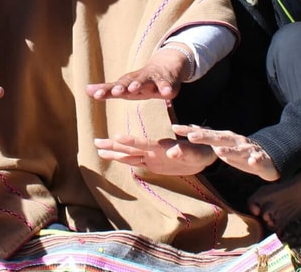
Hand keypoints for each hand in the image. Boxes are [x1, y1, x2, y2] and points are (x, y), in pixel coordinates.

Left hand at [86, 47, 189, 99]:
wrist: (166, 66)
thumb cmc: (141, 82)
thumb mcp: (125, 87)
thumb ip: (107, 90)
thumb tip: (86, 89)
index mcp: (127, 83)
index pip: (114, 87)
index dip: (105, 91)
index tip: (96, 95)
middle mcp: (138, 80)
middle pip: (128, 82)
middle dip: (122, 87)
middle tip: (115, 91)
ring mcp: (153, 80)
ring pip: (146, 81)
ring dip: (139, 84)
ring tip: (133, 89)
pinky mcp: (167, 82)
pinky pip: (167, 86)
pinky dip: (166, 88)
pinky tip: (166, 93)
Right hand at [94, 133, 215, 175]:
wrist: (204, 154)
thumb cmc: (201, 151)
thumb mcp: (195, 152)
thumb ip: (183, 152)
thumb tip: (173, 152)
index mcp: (161, 146)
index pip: (142, 143)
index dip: (130, 141)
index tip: (116, 137)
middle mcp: (153, 150)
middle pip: (130, 148)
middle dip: (113, 146)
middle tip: (96, 142)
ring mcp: (151, 156)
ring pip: (129, 154)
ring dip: (114, 152)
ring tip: (98, 149)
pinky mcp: (152, 163)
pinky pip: (134, 162)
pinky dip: (122, 160)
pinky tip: (111, 156)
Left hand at [172, 124, 279, 180]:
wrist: (266, 157)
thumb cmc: (240, 151)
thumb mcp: (222, 143)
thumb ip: (208, 136)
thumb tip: (190, 128)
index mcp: (223, 138)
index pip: (204, 133)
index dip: (189, 131)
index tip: (174, 128)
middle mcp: (234, 140)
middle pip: (217, 138)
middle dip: (204, 137)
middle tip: (190, 137)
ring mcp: (246, 149)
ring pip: (237, 150)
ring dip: (229, 150)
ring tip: (220, 151)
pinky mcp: (258, 158)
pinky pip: (256, 160)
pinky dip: (254, 160)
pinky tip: (251, 162)